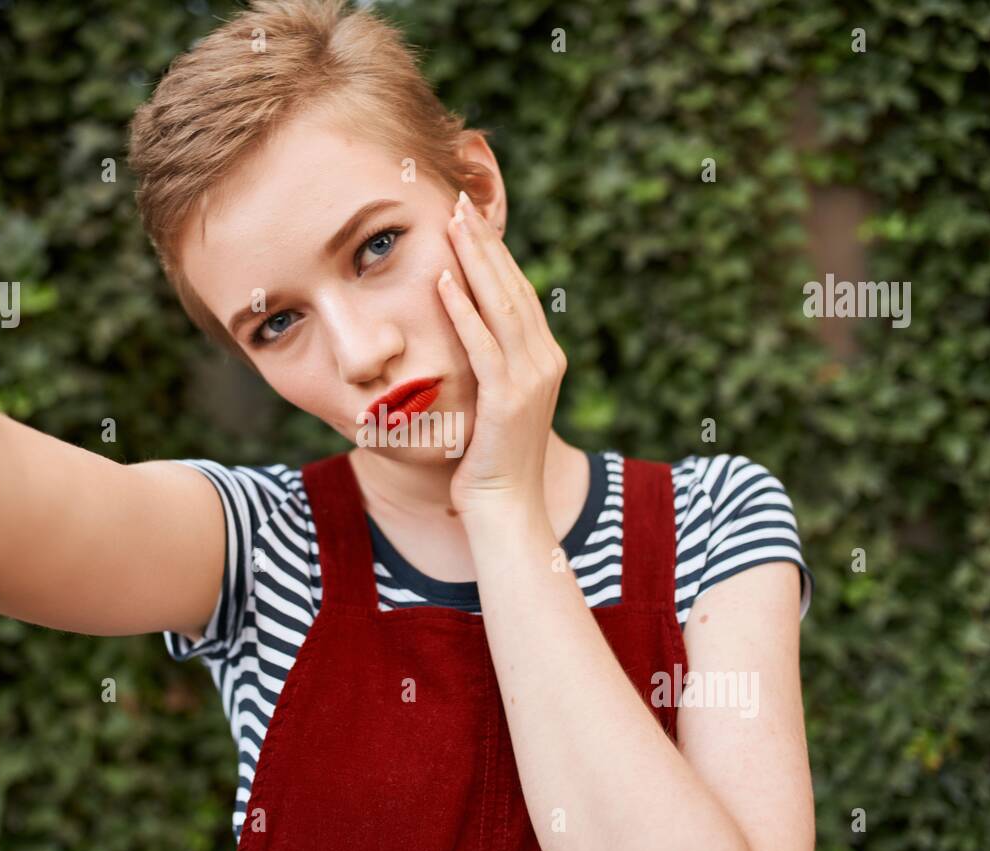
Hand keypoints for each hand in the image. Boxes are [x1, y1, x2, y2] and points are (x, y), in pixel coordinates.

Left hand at [436, 190, 567, 516]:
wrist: (507, 509)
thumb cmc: (490, 461)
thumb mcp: (493, 404)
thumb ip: (489, 368)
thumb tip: (464, 338)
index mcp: (543, 359)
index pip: (519, 293)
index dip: (494, 254)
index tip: (470, 220)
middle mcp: (545, 361)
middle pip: (513, 288)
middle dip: (484, 243)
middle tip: (459, 202)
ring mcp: (531, 379)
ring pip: (501, 305)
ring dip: (474, 261)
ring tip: (452, 223)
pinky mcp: (509, 398)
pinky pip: (483, 343)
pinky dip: (464, 309)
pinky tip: (445, 279)